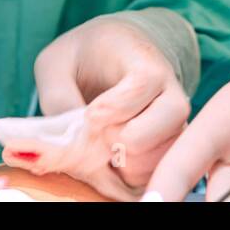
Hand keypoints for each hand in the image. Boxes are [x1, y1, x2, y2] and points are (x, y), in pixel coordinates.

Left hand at [27, 13, 191, 199]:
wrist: (109, 54)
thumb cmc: (81, 58)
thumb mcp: (55, 64)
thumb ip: (58, 96)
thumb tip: (67, 140)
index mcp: (143, 58)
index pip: (144, 83)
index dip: (114, 106)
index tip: (89, 115)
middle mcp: (169, 88)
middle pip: (169, 120)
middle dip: (124, 137)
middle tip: (97, 132)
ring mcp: (174, 120)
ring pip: (165, 151)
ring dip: (127, 161)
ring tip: (101, 146)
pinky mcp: (169, 144)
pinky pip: (159, 169)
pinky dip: (131, 175)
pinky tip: (110, 159)